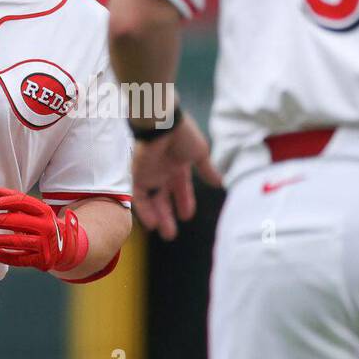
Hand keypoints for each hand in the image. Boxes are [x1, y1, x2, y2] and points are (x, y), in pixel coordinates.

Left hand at [0, 187, 85, 272]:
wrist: (67, 247)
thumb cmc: (43, 225)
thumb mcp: (34, 211)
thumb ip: (12, 200)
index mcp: (44, 211)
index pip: (23, 202)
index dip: (6, 202)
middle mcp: (46, 226)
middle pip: (17, 221)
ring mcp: (45, 244)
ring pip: (17, 242)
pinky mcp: (42, 260)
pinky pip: (19, 259)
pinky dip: (3, 256)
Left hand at [132, 112, 221, 241]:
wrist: (162, 123)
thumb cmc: (183, 134)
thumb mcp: (200, 153)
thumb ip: (207, 169)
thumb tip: (220, 183)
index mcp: (178, 165)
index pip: (181, 188)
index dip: (184, 202)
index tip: (187, 216)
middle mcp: (163, 171)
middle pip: (164, 198)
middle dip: (168, 216)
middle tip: (171, 234)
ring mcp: (150, 174)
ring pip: (153, 201)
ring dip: (159, 217)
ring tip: (166, 234)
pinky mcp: (138, 175)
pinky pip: (140, 198)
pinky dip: (146, 211)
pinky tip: (152, 225)